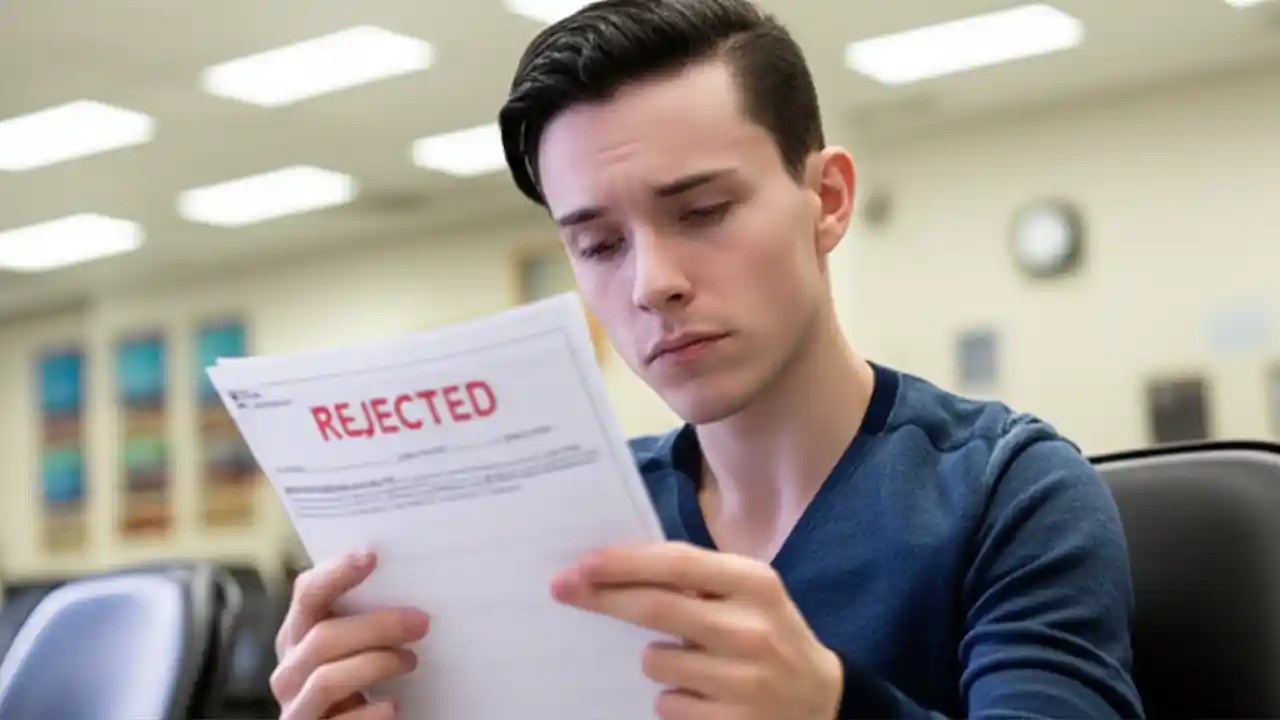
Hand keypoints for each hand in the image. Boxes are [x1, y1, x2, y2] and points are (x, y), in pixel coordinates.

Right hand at [271, 552, 430, 719]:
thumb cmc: (361, 682)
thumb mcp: (356, 648)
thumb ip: (365, 621)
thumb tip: (414, 580)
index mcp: (299, 636)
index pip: (307, 595)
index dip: (335, 574)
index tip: (372, 557)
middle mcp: (289, 671)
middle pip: (322, 637)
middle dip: (375, 626)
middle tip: (421, 622)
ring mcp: (297, 708)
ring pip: (326, 679)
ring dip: (375, 664)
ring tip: (411, 661)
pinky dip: (369, 713)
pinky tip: (393, 707)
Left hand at [551, 542, 843, 719]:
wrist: (823, 703)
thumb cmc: (770, 636)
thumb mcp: (750, 595)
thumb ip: (698, 579)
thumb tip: (615, 566)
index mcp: (755, 583)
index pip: (677, 563)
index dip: (624, 562)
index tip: (582, 563)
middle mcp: (752, 628)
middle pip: (655, 607)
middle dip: (602, 597)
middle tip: (564, 589)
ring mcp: (744, 680)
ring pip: (655, 661)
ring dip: (655, 659)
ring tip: (689, 661)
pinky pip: (667, 703)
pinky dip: (673, 698)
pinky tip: (703, 695)